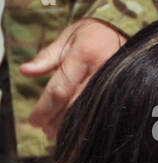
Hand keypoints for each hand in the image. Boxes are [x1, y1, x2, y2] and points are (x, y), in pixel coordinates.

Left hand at [20, 18, 127, 136]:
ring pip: (90, 111)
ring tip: (58, 133)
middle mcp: (101, 70)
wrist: (127, 29)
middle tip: (45, 131)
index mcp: (84, 55)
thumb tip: (25, 71)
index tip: (34, 121)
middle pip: (74, 105)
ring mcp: (116, 81)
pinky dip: (89, 121)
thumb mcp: (68, 37)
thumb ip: (47, 56)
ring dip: (71, 125)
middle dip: (57, 121)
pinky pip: (105, 110)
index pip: (59, 89)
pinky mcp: (124, 88)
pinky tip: (79, 128)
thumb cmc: (93, 32)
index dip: (45, 108)